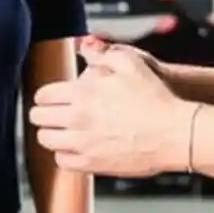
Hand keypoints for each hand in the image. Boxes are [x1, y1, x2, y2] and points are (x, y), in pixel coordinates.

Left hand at [30, 39, 194, 176]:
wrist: (174, 133)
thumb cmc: (155, 99)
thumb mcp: (130, 63)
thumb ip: (101, 53)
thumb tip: (83, 48)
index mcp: (82, 94)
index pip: (43, 95)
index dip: (45, 94)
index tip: (50, 96)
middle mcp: (77, 119)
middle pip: (39, 118)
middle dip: (43, 113)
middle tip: (51, 112)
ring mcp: (83, 144)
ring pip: (46, 141)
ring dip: (50, 133)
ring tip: (60, 130)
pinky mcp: (92, 165)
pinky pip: (62, 161)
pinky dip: (63, 154)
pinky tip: (73, 147)